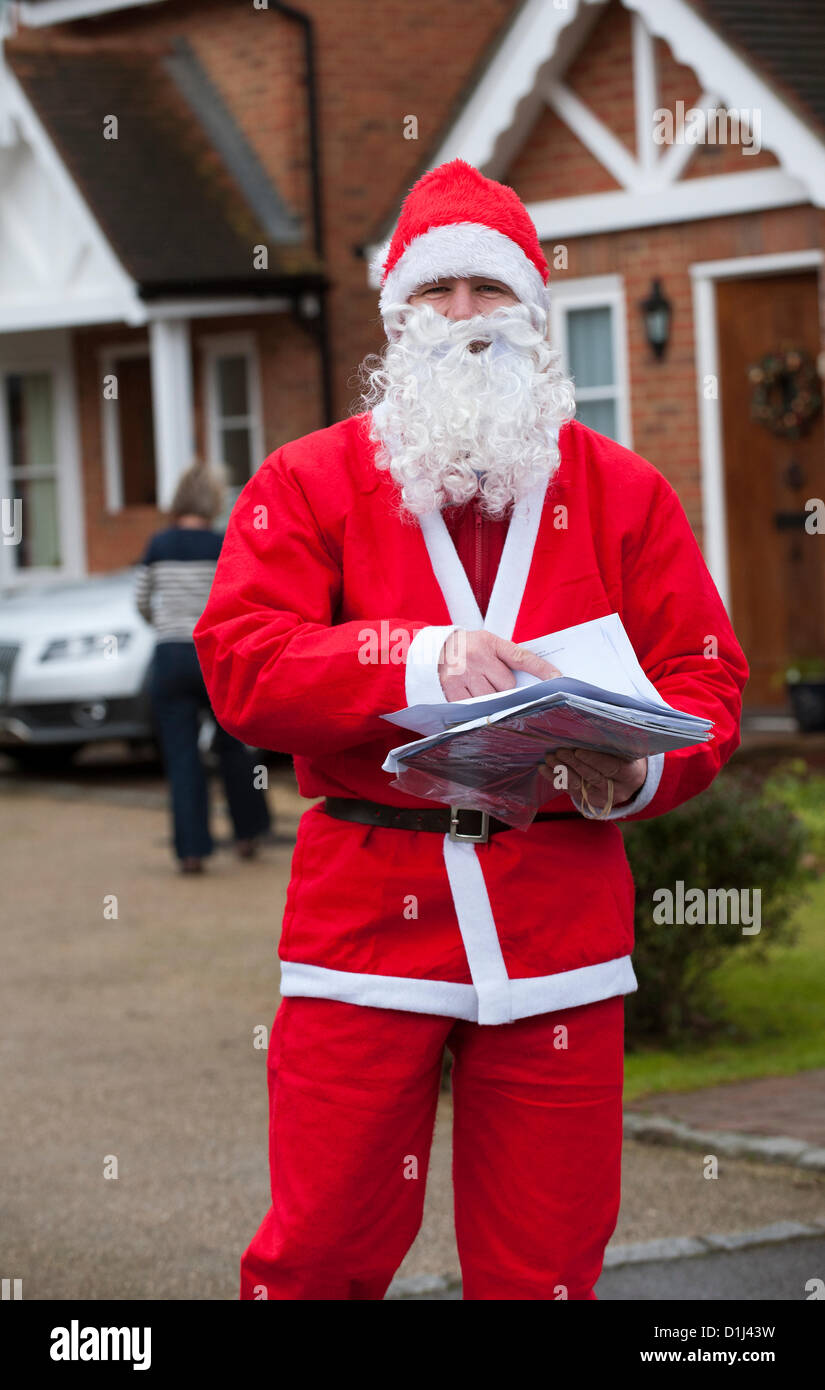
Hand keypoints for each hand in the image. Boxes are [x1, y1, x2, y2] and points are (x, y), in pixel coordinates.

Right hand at [438, 629, 560, 700]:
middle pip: (507, 684)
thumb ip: (504, 657)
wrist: (432, 650)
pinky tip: (468, 694)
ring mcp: (464, 674)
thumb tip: (529, 680)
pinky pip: (474, 705)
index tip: (557, 678)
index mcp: (490, 643)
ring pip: (492, 697)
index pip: (521, 657)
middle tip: (489, 678)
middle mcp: (478, 657)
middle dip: (502, 686)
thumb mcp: (486, 643)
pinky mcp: (453, 688)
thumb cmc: (466, 649)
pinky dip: (475, 704)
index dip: (541, 669)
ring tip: (477, 685)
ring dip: (489, 696)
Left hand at [546, 747, 647, 809]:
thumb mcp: (626, 751)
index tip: (578, 750)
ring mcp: (601, 797)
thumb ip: (612, 745)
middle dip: (574, 763)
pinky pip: (569, 790)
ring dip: (562, 770)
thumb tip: (586, 729)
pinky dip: (556, 779)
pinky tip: (544, 769)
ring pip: (578, 785)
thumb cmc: (625, 758)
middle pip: (592, 776)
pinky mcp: (587, 801)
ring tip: (549, 758)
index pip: (612, 767)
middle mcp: (617, 790)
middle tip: (559, 751)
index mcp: (630, 775)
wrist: (629, 782)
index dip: (594, 759)